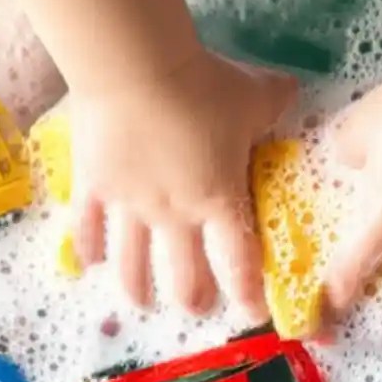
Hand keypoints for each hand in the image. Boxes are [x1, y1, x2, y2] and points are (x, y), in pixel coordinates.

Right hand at [69, 49, 296, 321]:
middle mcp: (174, 215)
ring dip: (138, 288)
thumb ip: (276, 102)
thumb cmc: (203, 86)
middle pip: (184, 275)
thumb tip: (294, 93)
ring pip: (132, 264)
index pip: (239, 261)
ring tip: (142, 304)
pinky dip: (89, 249)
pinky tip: (90, 264)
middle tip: (196, 307)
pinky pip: (88, 228)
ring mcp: (129, 206)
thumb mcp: (257, 94)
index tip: (253, 313)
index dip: (248, 293)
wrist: (136, 68)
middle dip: (193, 298)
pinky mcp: (93, 187)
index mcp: (219, 200)